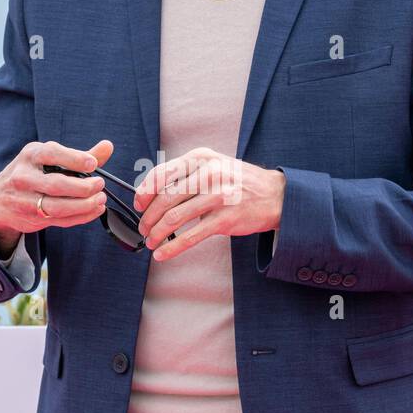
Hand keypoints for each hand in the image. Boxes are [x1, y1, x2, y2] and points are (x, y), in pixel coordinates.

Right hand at [0, 138, 113, 254]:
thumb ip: (79, 155)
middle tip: (100, 185)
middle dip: (82, 187)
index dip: (74, 159)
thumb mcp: (48, 158)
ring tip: (100, 199)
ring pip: (57, 207)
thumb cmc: (32, 173)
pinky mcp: (31, 219)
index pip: (51, 154)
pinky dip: (81, 217)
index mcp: (30, 155)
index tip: (93, 164)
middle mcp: (23, 177)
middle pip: (56, 184)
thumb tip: (108, 146)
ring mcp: (25, 200)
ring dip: (84, 205)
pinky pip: (60, 220)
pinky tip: (95, 210)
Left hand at [134, 147, 284, 260]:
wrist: (275, 194)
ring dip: (157, 232)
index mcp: (201, 158)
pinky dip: (172, 247)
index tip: (138, 205)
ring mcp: (218, 197)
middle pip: (165, 198)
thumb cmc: (238, 181)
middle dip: (148, 217)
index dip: (144, 192)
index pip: (161, 173)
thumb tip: (152, 191)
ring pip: (175, 217)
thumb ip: (186, 173)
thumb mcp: (213, 164)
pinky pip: (191, 236)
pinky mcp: (225, 219)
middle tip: (143, 227)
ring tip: (151, 240)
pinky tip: (162, 253)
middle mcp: (209, 174)